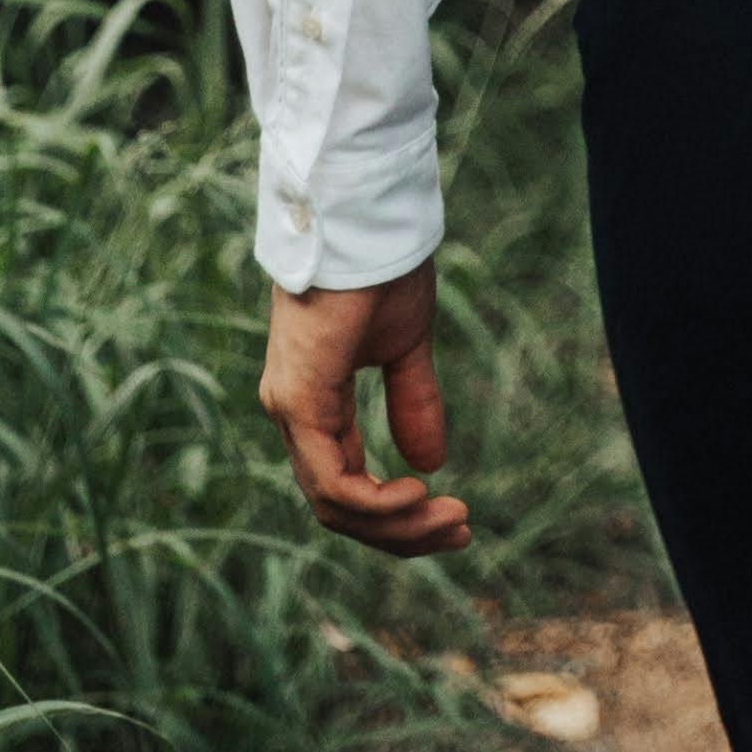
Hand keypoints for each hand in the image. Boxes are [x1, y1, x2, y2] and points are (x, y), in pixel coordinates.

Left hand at [257, 259, 473, 556]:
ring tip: (450, 513)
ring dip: (398, 523)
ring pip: (335, 504)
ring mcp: (290, 410)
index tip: (455, 516)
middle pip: (339, 507)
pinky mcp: (300, 401)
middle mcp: (292, 414)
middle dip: (403, 531)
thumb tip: (430, 464)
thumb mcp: (406, 347)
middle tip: (461, 530)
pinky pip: (333, 481)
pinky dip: (376, 501)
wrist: (366, 220)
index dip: (398, 514)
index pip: (344, 487)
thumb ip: (413, 402)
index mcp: (313, 404)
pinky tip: (417, 491)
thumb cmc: (381, 268)